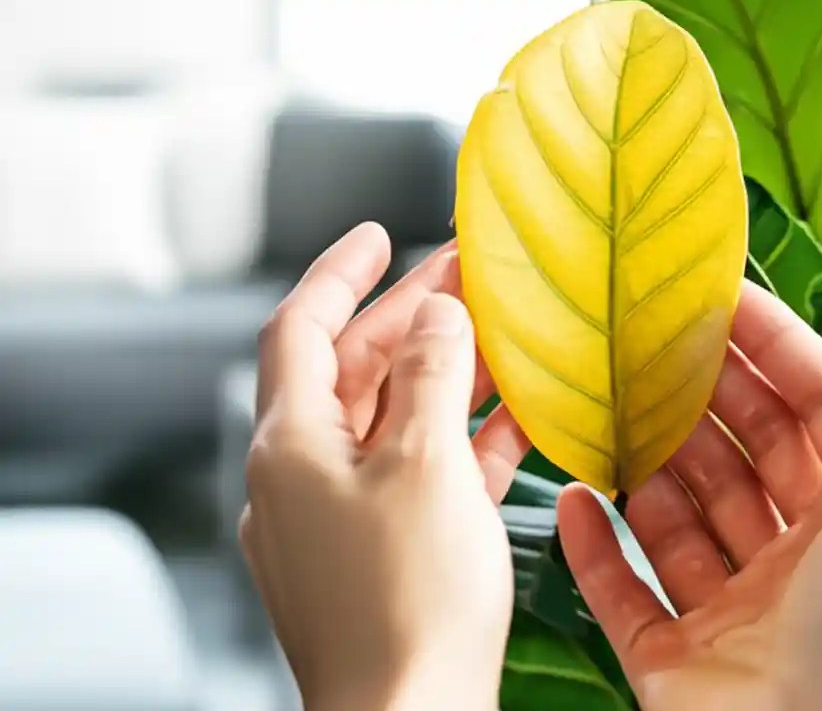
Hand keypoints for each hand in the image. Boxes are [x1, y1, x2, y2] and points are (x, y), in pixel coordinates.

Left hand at [239, 224, 529, 710]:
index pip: (304, 328)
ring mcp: (340, 521)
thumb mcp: (426, 464)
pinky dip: (460, 442)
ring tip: (505, 337)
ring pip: (394, 423)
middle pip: (356, 372)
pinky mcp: (380, 558)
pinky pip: (418, 477)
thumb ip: (431, 375)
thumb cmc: (408, 602)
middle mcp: (302, 478)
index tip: (379, 234)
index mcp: (290, 444)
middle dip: (413, 319)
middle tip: (470, 276)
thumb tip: (438, 316)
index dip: (342, 272)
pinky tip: (517, 421)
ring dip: (446, 378)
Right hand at [557, 283, 821, 710]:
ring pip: (678, 518)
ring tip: (603, 402)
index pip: (811, 410)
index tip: (720, 298)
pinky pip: (623, 593)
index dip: (771, 348)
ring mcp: (734, 612)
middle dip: (698, 394)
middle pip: (739, 456)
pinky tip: (572, 497)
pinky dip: (594, 547)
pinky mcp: (676, 660)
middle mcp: (800, 561)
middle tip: (647, 340)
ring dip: (645, 461)